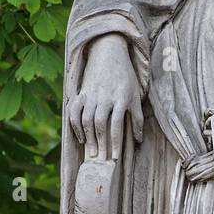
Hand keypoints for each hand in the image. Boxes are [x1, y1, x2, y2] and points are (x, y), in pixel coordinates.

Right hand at [68, 33, 142, 159]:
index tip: (114, 158)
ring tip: (91, 153)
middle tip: (99, 161)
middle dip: (100, 144)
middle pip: (99, 124)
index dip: (115, 143)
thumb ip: (138, 118)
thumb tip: (138, 140)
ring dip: (88, 138)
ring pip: (86, 119)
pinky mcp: (81, 92)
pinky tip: (80, 138)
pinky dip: (75, 125)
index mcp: (121, 98)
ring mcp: (91, 94)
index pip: (117, 125)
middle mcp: (105, 97)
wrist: (109, 52)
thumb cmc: (125, 77)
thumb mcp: (136, 95)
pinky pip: (75, 111)